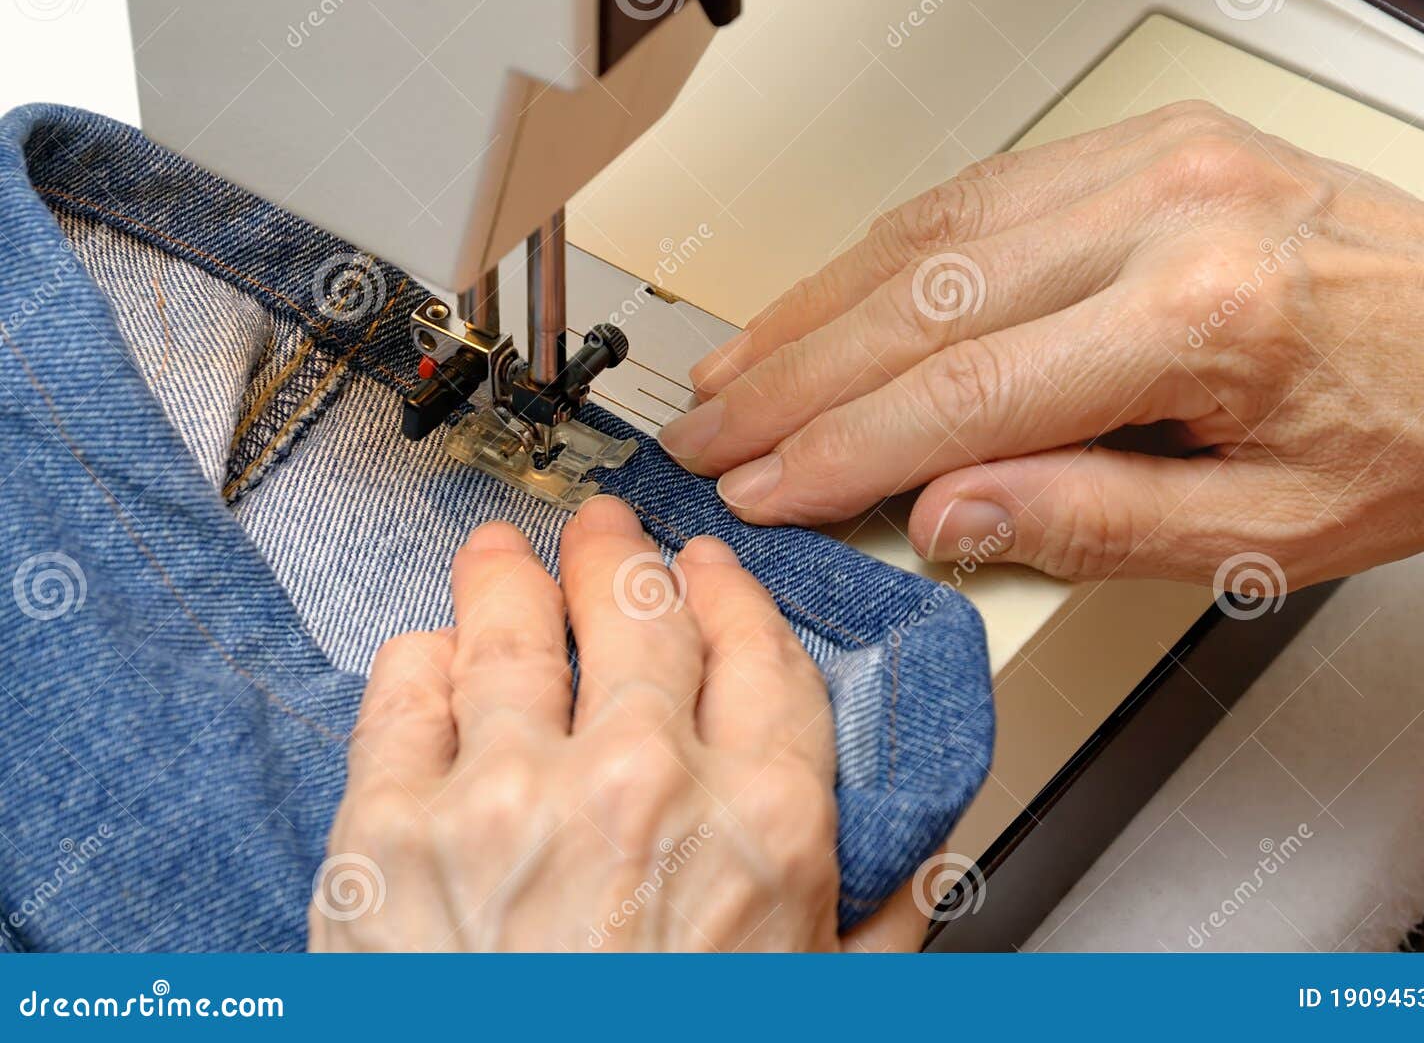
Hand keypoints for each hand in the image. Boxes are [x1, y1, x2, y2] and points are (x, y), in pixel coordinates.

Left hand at [309, 498, 926, 950]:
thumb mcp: (819, 1004)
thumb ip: (886, 927)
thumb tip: (927, 870)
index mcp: (760, 826)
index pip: (756, 652)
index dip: (732, 593)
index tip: (713, 574)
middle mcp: (642, 784)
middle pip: (637, 609)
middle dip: (622, 555)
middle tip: (608, 533)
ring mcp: (510, 797)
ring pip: (514, 626)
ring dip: (511, 573)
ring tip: (504, 552)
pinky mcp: (390, 833)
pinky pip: (407, 694)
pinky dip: (422, 657)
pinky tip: (434, 649)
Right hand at [662, 100, 1423, 588]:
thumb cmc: (1423, 432)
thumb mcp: (1270, 534)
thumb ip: (1092, 525)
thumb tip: (946, 516)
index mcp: (1203, 315)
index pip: (962, 394)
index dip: (837, 454)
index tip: (760, 490)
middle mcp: (1167, 209)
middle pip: (920, 301)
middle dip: (791, 377)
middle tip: (708, 430)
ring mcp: (1153, 158)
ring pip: (930, 232)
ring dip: (816, 306)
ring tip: (738, 368)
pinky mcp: (1148, 142)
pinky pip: (981, 191)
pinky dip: (886, 250)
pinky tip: (832, 294)